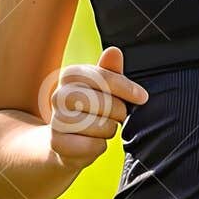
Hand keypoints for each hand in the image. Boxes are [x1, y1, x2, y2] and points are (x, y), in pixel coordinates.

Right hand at [45, 46, 147, 172]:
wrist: (64, 140)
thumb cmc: (89, 109)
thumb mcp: (101, 88)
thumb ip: (110, 71)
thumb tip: (114, 51)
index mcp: (70, 75)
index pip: (102, 77)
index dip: (125, 87)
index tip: (142, 97)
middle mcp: (58, 95)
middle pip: (101, 102)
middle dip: (118, 111)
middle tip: (120, 116)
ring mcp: (55, 120)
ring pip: (98, 125)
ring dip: (109, 130)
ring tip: (104, 129)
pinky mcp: (56, 143)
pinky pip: (90, 146)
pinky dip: (98, 146)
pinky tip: (94, 142)